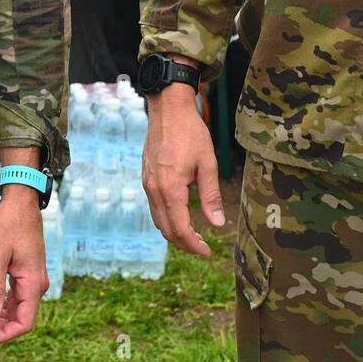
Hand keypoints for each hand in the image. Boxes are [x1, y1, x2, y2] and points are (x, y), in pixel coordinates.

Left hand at [0, 185, 46, 344]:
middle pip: (19, 318)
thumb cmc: (9, 224)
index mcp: (33, 283)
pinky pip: (15, 296)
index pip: (24, 323)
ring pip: (16, 308)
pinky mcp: (27, 272)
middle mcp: (37, 284)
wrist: (20, 201)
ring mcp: (33, 278)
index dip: (4, 335)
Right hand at [141, 77, 224, 257]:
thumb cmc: (190, 133)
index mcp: (170, 188)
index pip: (180, 229)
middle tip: (202, 248)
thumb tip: (216, 223)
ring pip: (157, 220)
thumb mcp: (208, 163)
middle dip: (184, 243)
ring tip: (193, 236)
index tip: (207, 252)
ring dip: (173, 233)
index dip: (194, 245)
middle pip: (166, 230)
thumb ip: (211, 196)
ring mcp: (147, 184)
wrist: (168, 109)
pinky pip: (154, 207)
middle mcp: (154, 189)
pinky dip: (166, 218)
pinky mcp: (146, 177)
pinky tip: (180, 216)